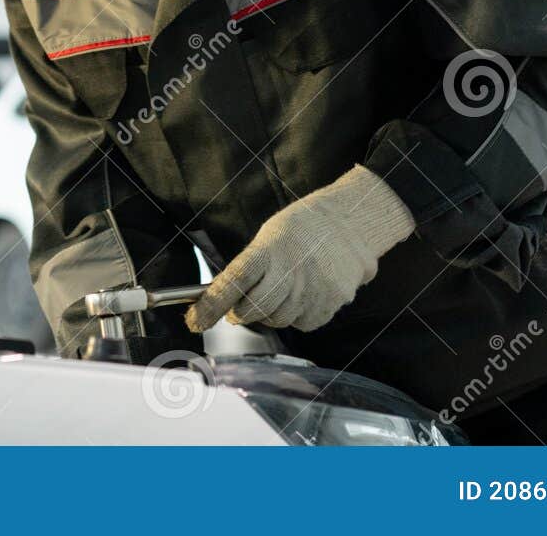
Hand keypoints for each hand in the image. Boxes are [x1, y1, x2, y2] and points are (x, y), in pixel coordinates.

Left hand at [185, 165, 413, 332]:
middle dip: (240, 312)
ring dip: (269, 313)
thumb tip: (222, 297)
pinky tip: (302, 294)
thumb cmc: (303, 228)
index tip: (195, 321)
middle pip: (253, 310)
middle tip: (238, 306)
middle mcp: (292, 271)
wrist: (352, 223)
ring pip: (277, 320)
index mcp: (270, 249)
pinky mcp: (331, 305)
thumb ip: (249, 265)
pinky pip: (302, 324)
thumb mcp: (270, 235)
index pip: (232, 282)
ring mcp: (314, 290)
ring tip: (280, 288)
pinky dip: (296, 315)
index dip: (210, 306)